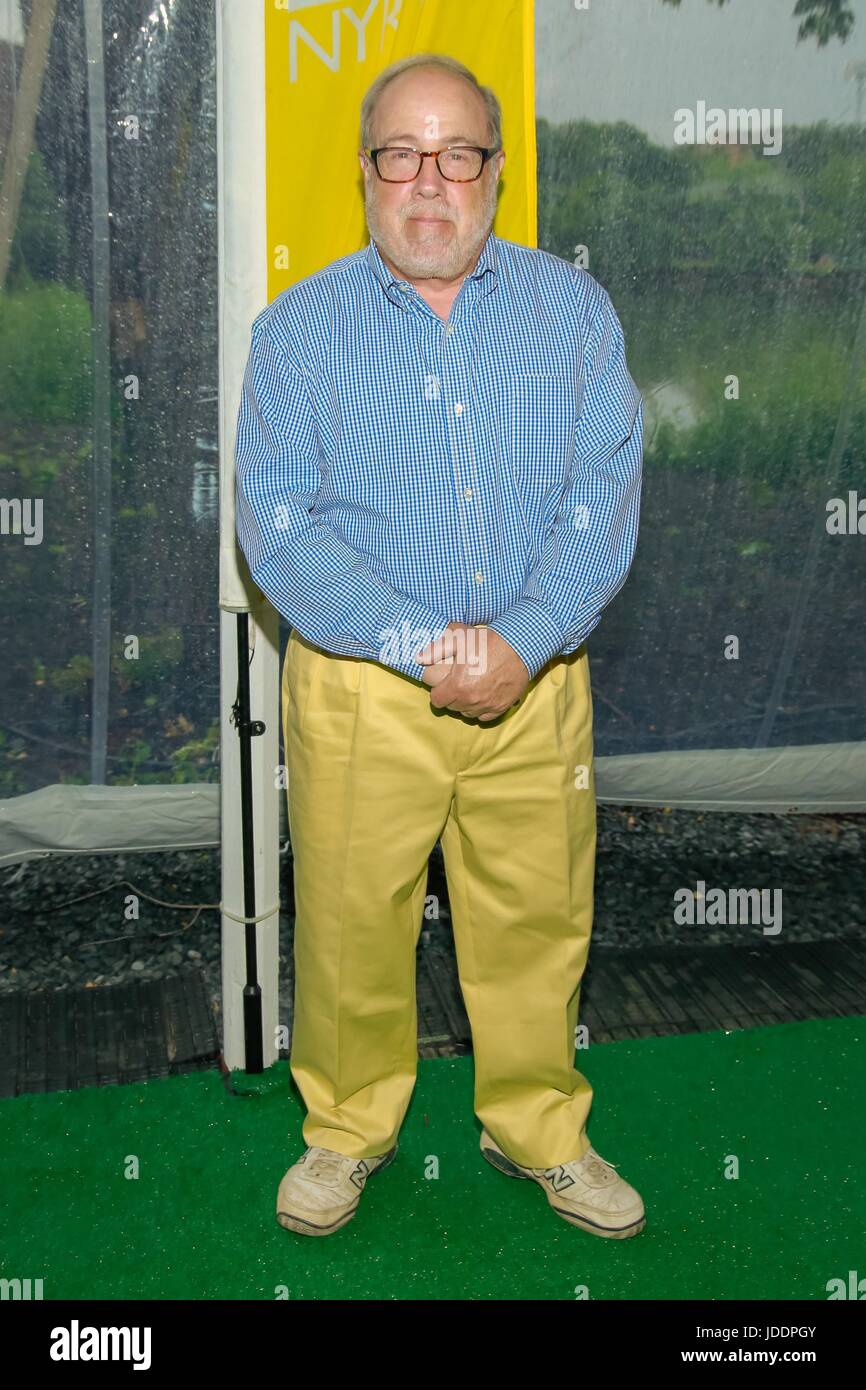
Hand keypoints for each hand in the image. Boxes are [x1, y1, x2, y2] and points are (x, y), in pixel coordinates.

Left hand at [415, 622, 529, 720]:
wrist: (519, 648)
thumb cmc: (488, 642)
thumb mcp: (459, 638)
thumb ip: (436, 649)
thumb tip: (419, 658)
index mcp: (457, 686)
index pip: (436, 700)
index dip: (437, 690)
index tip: (443, 682)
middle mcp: (471, 701)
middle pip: (451, 707)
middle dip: (451, 696)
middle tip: (457, 682)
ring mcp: (486, 706)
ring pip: (466, 713)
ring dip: (465, 704)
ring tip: (470, 688)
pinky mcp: (500, 708)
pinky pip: (484, 717)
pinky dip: (481, 710)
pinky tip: (483, 696)